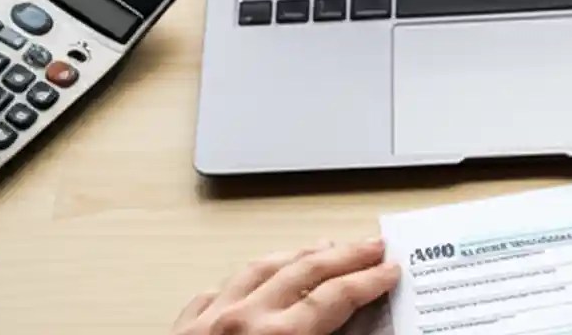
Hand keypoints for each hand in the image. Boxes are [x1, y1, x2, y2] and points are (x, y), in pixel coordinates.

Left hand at [173, 239, 400, 334]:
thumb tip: (354, 333)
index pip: (334, 298)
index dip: (368, 281)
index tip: (390, 270)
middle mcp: (242, 320)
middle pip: (304, 271)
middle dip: (344, 255)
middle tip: (372, 245)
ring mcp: (207, 320)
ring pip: (261, 268)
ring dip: (298, 255)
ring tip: (324, 247)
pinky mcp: (181, 330)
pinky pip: (219, 290)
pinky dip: (246, 278)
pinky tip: (256, 277)